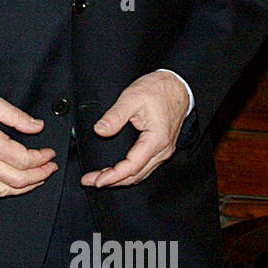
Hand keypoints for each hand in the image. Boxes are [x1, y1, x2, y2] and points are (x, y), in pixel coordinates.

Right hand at [0, 88, 57, 197]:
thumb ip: (17, 117)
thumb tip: (36, 126)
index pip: (23, 160)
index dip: (42, 159)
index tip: (49, 154)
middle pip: (17, 180)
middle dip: (39, 176)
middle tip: (49, 168)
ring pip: (2, 191)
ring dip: (23, 188)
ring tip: (35, 179)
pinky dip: (1, 191)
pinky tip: (9, 184)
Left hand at [80, 70, 188, 188]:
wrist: (177, 86)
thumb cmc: (159, 90)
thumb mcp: (132, 97)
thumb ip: (115, 115)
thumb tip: (100, 130)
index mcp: (156, 139)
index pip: (132, 167)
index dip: (113, 176)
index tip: (96, 180)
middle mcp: (162, 149)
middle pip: (136, 175)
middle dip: (112, 181)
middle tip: (90, 181)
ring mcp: (163, 150)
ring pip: (141, 174)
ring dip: (120, 179)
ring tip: (99, 179)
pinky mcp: (161, 148)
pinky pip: (144, 167)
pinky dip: (129, 173)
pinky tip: (116, 172)